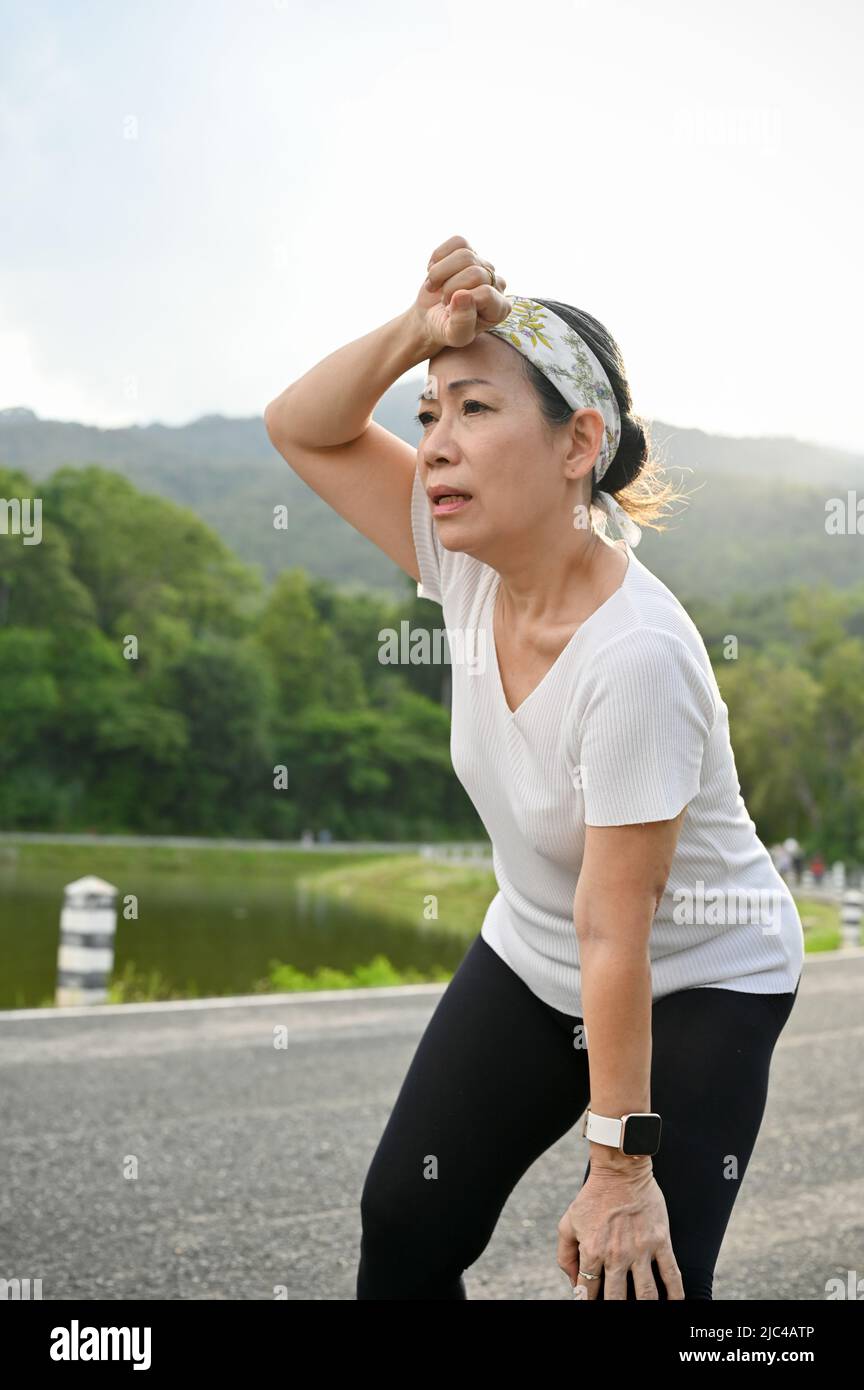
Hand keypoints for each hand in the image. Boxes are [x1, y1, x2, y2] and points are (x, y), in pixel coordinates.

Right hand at [410, 234, 512, 350]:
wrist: (431, 317)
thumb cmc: (446, 329)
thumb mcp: (454, 336)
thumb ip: (462, 323)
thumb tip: (463, 295)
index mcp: (500, 308)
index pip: (485, 293)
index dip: (460, 300)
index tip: (450, 311)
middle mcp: (497, 284)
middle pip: (474, 272)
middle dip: (449, 288)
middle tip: (443, 301)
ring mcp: (484, 266)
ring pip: (465, 254)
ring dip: (440, 272)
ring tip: (436, 287)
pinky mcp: (470, 252)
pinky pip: (458, 241)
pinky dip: (439, 256)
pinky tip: (434, 270)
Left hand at [557, 1164, 684, 1299]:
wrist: (620, 1171)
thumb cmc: (592, 1197)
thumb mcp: (568, 1223)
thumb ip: (565, 1255)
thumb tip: (574, 1283)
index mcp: (592, 1251)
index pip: (588, 1291)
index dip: (588, 1302)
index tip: (592, 1304)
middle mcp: (616, 1255)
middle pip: (617, 1299)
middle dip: (616, 1309)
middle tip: (617, 1311)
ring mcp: (640, 1249)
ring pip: (646, 1294)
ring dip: (645, 1306)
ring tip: (645, 1311)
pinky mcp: (660, 1241)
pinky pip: (671, 1274)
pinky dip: (675, 1294)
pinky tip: (675, 1303)